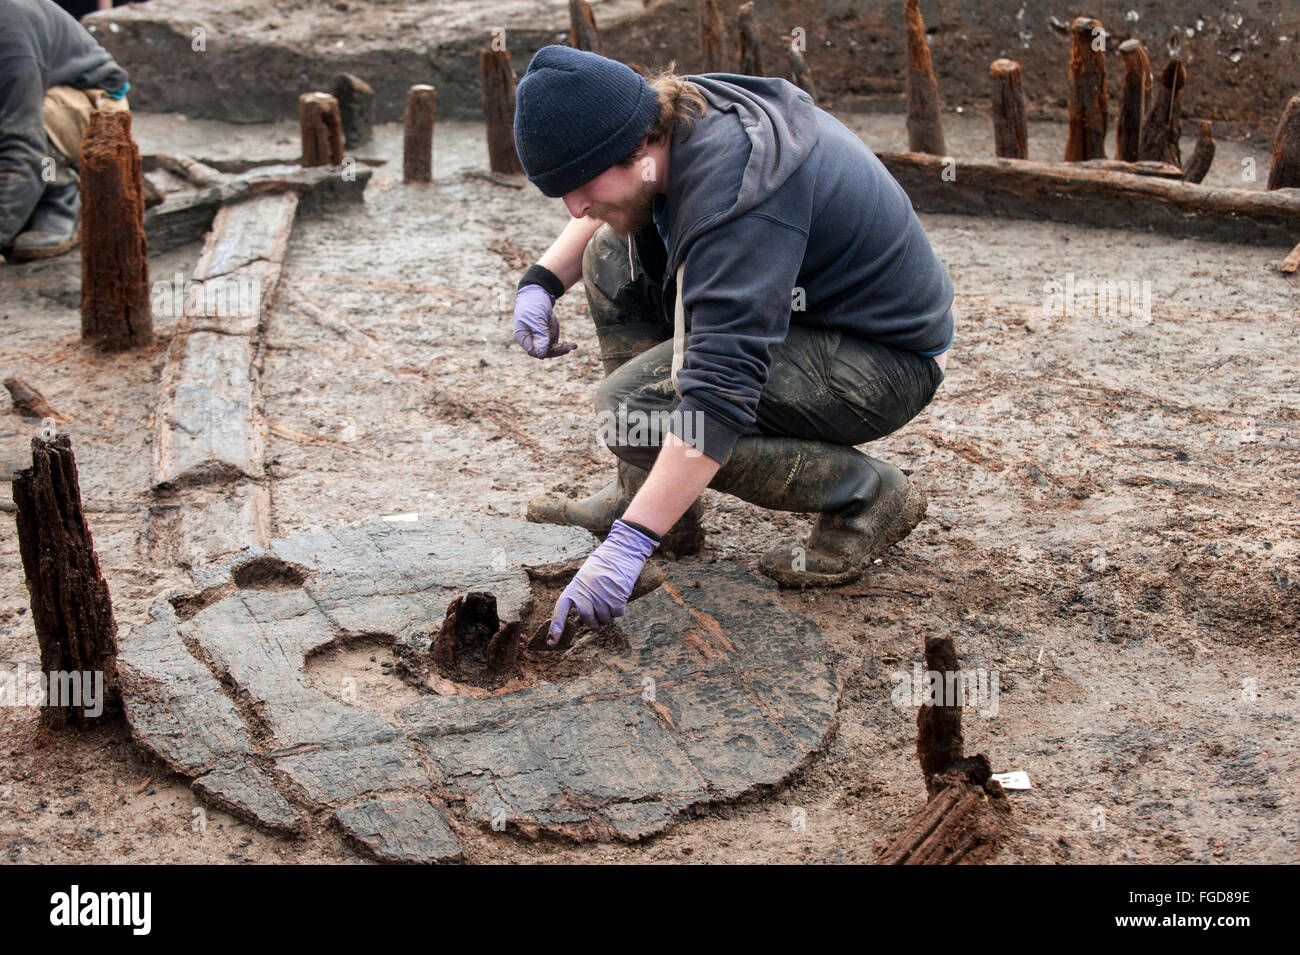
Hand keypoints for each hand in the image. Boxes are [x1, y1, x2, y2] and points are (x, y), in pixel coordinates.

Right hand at [513, 284, 575, 358]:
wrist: (536, 292)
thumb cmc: (533, 304)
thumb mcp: (536, 319)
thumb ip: (540, 336)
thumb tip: (542, 355)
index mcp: (522, 337)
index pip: (535, 352)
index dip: (547, 352)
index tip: (561, 348)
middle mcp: (529, 340)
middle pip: (545, 351)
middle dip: (559, 348)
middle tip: (574, 346)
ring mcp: (537, 337)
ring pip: (551, 344)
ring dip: (555, 332)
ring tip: (551, 318)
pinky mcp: (544, 333)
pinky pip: (554, 336)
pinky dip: (555, 329)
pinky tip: (552, 318)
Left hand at [549, 520, 658, 642]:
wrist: (622, 549)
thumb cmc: (604, 563)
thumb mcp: (587, 576)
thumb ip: (583, 594)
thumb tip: (588, 619)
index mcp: (575, 586)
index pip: (561, 609)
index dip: (556, 626)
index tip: (551, 642)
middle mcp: (587, 592)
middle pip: (587, 619)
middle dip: (594, 625)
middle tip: (599, 625)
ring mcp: (602, 595)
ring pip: (605, 619)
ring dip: (609, 616)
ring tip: (611, 601)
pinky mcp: (617, 596)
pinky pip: (617, 614)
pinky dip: (620, 610)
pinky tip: (620, 598)